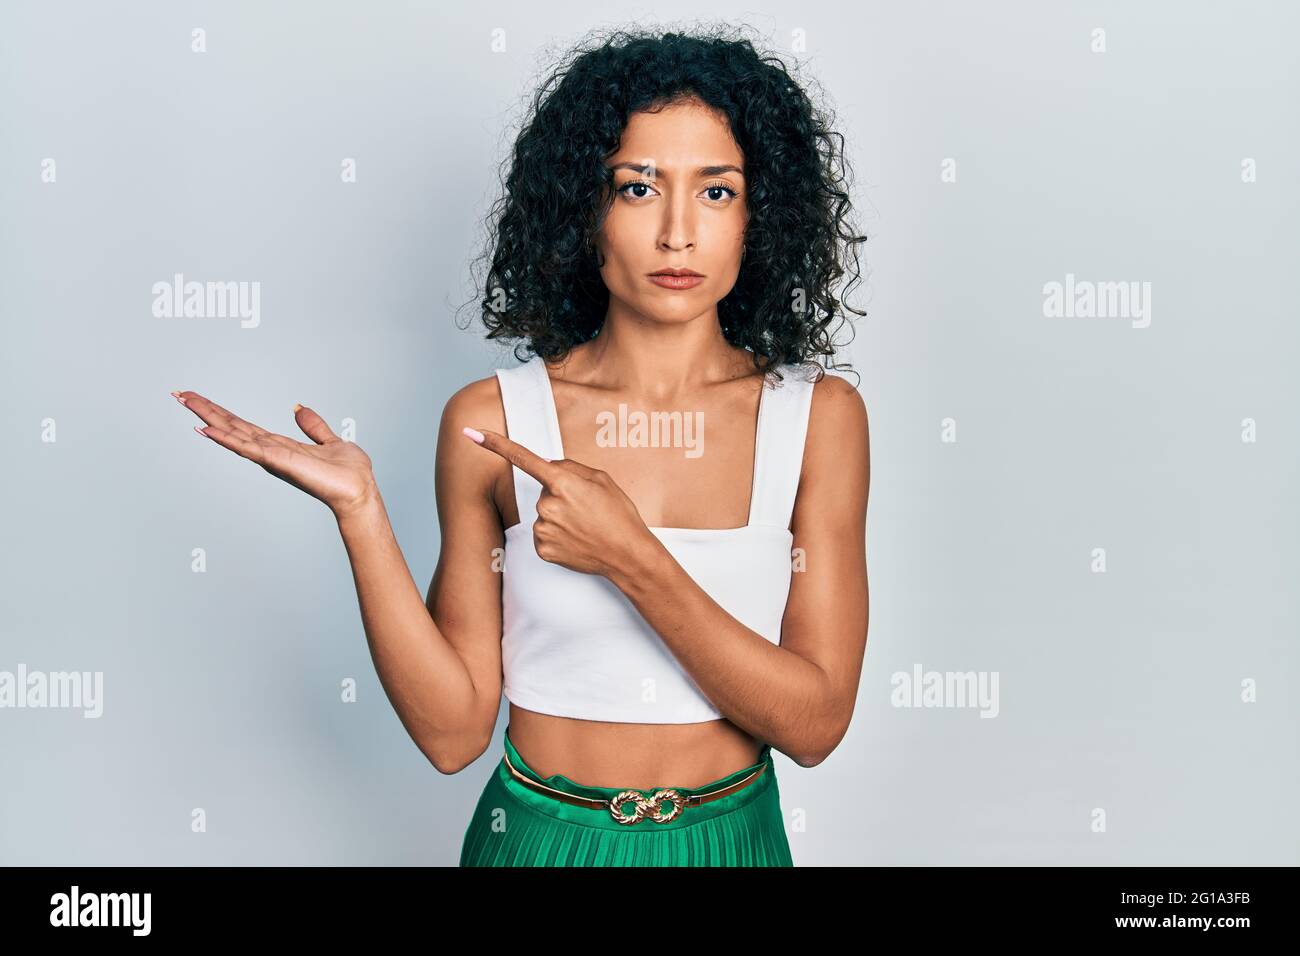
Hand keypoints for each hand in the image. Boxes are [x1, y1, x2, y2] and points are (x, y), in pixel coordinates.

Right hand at [175, 390, 377, 517]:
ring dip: (208, 418)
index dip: (221, 412)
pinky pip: (247, 448)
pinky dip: (226, 439)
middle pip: (231, 426)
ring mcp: (271, 457)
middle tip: (179, 394)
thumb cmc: (347, 473)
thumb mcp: (330, 440)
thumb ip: (313, 426)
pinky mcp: (278, 462)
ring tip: (185, 402)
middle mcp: (270, 451)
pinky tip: (206, 429)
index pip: (243, 425)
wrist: (359, 491)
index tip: (199, 398)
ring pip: (233, 433)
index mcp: (279, 445)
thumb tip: (298, 408)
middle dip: (205, 410)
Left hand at [464, 426, 656, 577]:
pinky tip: (575, 540)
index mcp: (563, 482)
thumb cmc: (618, 514)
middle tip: (585, 508)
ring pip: (542, 514)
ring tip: (584, 526)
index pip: (523, 458)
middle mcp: (548, 505)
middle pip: (543, 491)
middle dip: (559, 495)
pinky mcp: (542, 549)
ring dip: (558, 517)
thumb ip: (569, 468)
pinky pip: (542, 534)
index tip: (471, 433)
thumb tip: (544, 465)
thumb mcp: (601, 479)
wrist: (627, 554)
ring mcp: (543, 529)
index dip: (496, 445)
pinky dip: (556, 536)